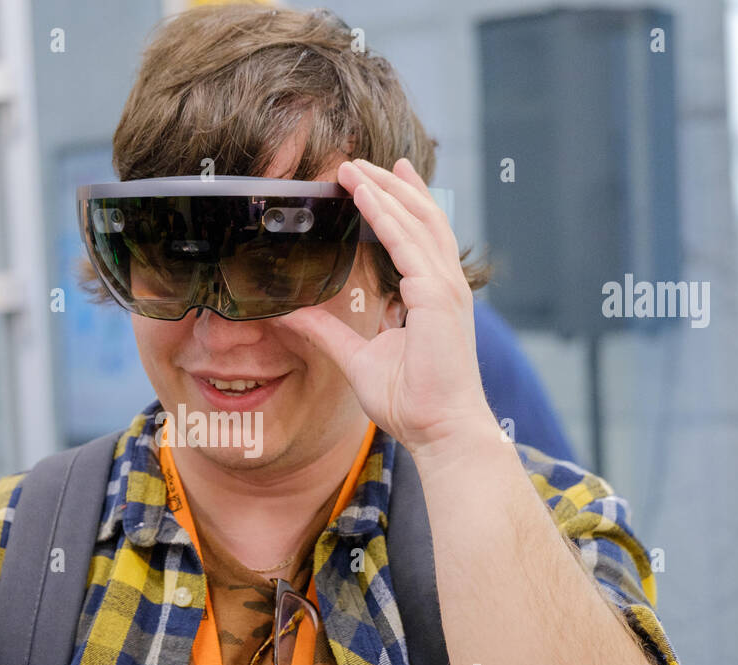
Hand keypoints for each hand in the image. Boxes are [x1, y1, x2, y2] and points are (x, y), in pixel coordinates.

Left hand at [273, 157, 496, 454]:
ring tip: (354, 166)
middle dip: (390, 186)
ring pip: (414, 221)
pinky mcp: (436, 297)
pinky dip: (384, 215)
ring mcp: (444, 288)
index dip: (401, 205)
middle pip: (420, 218)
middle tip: (360, 161)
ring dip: (382, 190)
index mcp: (432, 296)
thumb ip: (328, 332)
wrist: (440, 430)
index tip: (381, 179)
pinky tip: (363, 196)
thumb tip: (293, 315)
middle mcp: (443, 286)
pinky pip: (407, 243)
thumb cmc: (411, 402)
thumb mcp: (358, 359)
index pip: (418, 237)